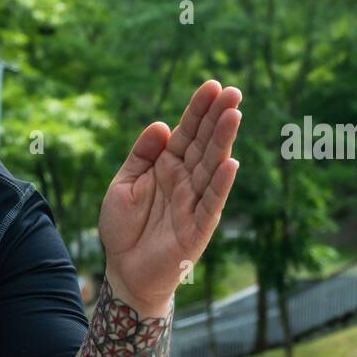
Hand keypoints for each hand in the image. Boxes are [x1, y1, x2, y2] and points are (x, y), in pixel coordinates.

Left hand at [99, 80, 242, 315]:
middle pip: (204, 144)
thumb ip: (141, 155)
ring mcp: (194, 202)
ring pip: (211, 167)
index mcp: (167, 166)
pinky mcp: (198, 227)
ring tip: (234, 115)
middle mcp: (185, 180)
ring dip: (223, 142)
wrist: (124, 270)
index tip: (212, 85)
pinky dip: (220, 185)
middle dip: (218, 118)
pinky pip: (211, 203)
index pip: (187, 133)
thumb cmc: (123, 228)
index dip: (198, 110)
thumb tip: (162, 125)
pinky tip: (231, 163)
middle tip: (233, 91)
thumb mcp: (123, 184)